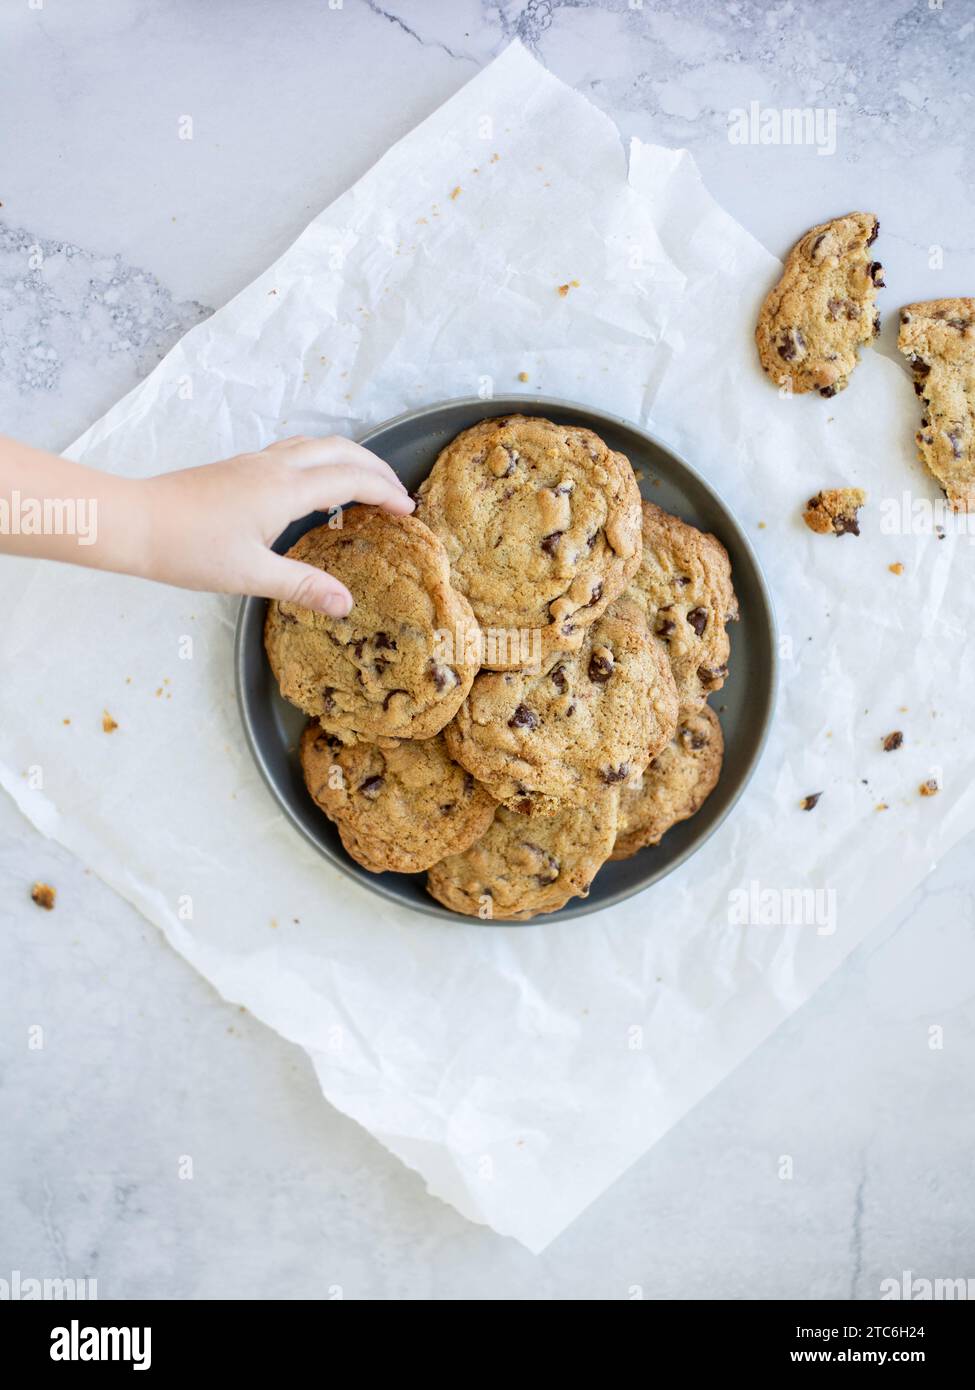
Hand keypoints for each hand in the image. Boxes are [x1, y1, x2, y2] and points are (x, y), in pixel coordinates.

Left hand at [143, 436, 414, 614]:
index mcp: (285, 489)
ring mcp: (256, 462)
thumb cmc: (188, 549)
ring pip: (317, 444)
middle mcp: (275, 466)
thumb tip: (346, 603)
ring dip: (349, 458)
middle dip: (375, 467)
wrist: (134, 522)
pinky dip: (322, 459)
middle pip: (340, 450)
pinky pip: (295, 450)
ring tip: (366, 484)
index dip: (385, 492)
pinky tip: (315, 483)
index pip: (351, 479)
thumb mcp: (250, 576)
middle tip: (397, 494)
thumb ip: (302, 586)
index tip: (408, 511)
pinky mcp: (240, 467)